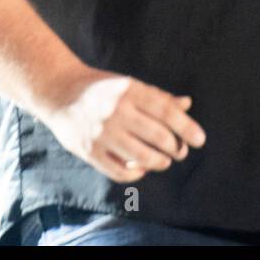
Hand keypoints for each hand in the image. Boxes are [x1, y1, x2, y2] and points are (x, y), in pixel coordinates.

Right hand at [42, 65, 206, 182]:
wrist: (59, 92)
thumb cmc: (102, 89)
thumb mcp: (130, 86)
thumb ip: (158, 98)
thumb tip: (187, 104)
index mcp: (129, 91)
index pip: (166, 111)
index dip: (186, 127)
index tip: (200, 140)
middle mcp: (116, 112)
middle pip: (157, 136)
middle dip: (175, 148)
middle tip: (181, 152)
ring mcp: (102, 133)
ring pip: (141, 157)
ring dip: (159, 162)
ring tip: (164, 161)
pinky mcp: (89, 151)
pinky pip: (119, 171)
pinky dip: (136, 174)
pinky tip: (141, 168)